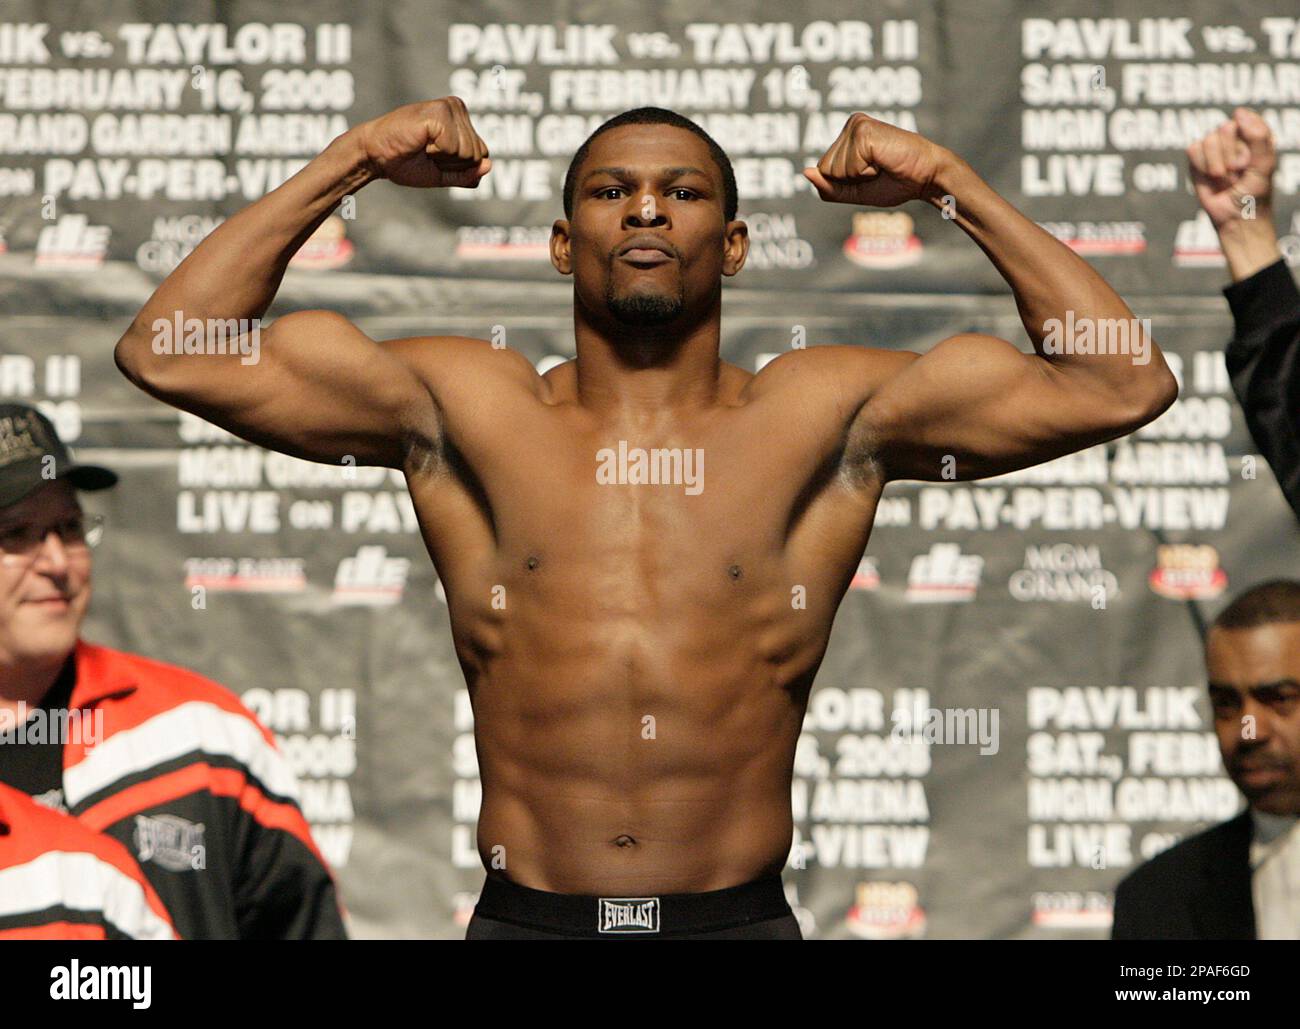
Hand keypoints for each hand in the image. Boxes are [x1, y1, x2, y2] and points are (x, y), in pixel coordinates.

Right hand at [354, 97, 490, 187]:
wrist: (376, 157)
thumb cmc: (406, 162)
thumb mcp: (443, 175)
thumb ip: (468, 173)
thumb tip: (489, 165)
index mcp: (461, 119)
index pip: (482, 155)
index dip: (458, 168)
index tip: (434, 158)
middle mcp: (458, 107)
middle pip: (478, 154)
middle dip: (452, 164)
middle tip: (426, 152)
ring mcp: (449, 107)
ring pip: (468, 153)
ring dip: (443, 159)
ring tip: (423, 146)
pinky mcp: (439, 112)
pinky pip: (454, 148)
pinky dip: (436, 153)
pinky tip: (420, 141)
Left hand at [803, 112, 952, 207]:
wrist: (926, 178)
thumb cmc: (895, 182)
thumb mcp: (855, 191)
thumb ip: (828, 186)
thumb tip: (804, 172)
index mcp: (848, 135)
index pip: (823, 170)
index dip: (845, 183)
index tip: (872, 174)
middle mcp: (851, 125)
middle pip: (825, 168)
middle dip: (850, 179)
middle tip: (878, 169)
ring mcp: (856, 125)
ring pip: (833, 168)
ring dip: (858, 176)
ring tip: (881, 164)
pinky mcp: (863, 130)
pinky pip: (846, 167)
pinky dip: (864, 173)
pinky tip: (882, 161)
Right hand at [1187, 107, 1274, 228]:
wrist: (1234, 218)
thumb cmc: (1254, 193)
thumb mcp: (1265, 164)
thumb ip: (1258, 136)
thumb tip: (1238, 112)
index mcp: (1256, 135)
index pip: (1246, 120)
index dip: (1246, 141)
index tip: (1250, 162)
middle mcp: (1234, 139)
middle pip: (1225, 128)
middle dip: (1230, 155)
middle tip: (1237, 173)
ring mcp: (1214, 149)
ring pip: (1208, 140)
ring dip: (1216, 164)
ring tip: (1224, 179)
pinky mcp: (1196, 160)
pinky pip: (1193, 150)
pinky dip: (1201, 167)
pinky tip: (1210, 178)